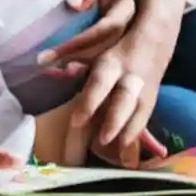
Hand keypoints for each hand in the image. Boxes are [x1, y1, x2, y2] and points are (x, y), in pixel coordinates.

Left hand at [36, 0, 134, 73]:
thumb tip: (73, 3)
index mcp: (125, 8)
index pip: (105, 30)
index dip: (80, 42)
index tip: (52, 50)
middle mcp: (124, 29)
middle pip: (102, 50)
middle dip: (73, 57)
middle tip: (44, 61)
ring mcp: (116, 40)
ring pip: (98, 60)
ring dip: (74, 67)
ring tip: (49, 68)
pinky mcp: (105, 46)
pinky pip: (92, 62)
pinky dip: (74, 68)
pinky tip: (56, 71)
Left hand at [69, 39, 169, 162]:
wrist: (155, 37)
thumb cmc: (114, 45)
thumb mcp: (95, 46)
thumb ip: (70, 55)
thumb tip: (40, 62)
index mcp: (112, 62)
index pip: (100, 82)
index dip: (90, 101)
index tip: (76, 121)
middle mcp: (130, 76)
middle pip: (125, 98)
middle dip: (115, 120)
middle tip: (102, 140)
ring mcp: (144, 89)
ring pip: (139, 112)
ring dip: (129, 134)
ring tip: (120, 158)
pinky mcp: (152, 99)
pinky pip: (145, 119)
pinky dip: (137, 138)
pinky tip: (129, 156)